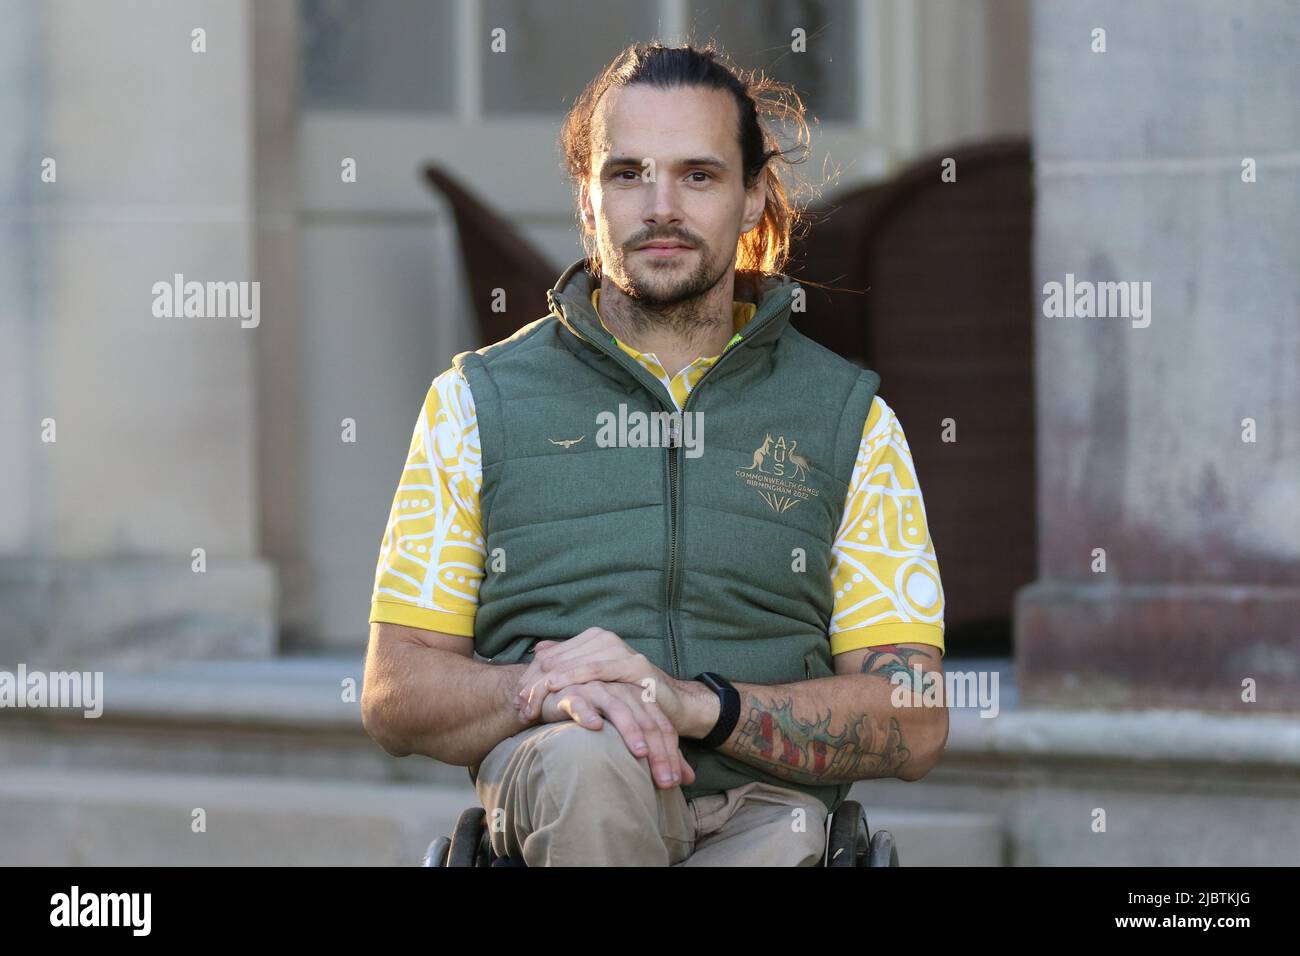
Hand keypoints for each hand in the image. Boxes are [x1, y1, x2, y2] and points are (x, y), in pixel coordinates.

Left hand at [515, 628, 680, 725]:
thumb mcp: (594, 680)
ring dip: (549, 686)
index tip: (517, 705)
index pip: (550, 657)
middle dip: (536, 687)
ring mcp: (621, 650)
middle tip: (520, 710)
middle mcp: (605, 639)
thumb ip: (568, 662)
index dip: (531, 681)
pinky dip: (577, 677)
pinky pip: (600, 669)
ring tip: (531, 703)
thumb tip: (539, 649)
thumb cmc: (628, 695)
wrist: (670, 704)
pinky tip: (558, 687)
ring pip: (574, 664)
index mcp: (592, 640)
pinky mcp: (636, 665)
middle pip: (557, 660)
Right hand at [536, 680, 695, 789]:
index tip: (675, 783)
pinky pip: (581, 702)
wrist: (563, 696)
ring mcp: (598, 690)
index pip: (662, 727)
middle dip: (657, 752)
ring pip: (618, 709)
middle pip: (646, 721)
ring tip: (639, 752)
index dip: (671, 754)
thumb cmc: (602, 718)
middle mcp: (623, 691)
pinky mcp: (573, 693)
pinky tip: (595, 727)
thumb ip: (659, 752)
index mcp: (641, 699)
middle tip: (663, 780)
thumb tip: (688, 780)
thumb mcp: (633, 734)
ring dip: (629, 730)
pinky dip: (587, 713)